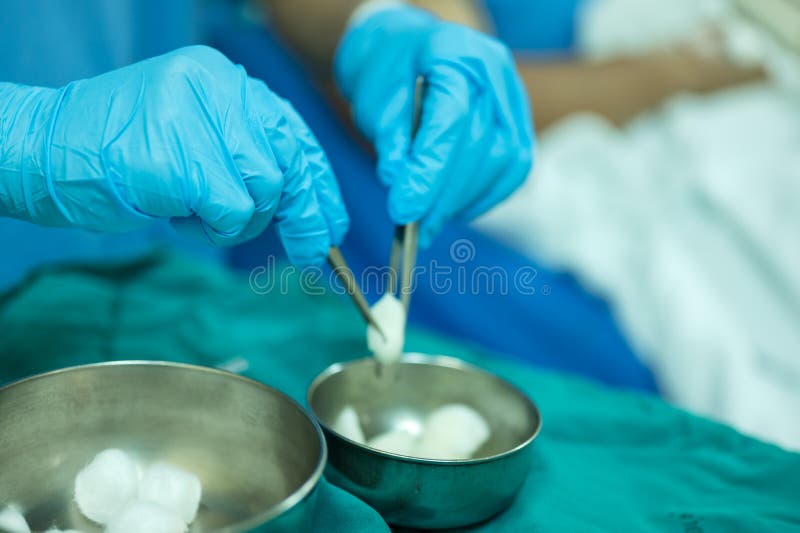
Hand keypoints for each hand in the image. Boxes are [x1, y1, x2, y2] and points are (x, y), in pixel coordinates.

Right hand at [0, 45, 347, 265]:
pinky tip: (179, 215)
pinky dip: (211, 228)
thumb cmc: (124, 151)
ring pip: (263, 188)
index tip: (331, 223)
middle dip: (302, 213)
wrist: (48, 149)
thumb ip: (249, 155)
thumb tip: (311, 208)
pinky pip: (230, 211)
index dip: (320, 184)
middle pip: (288, 161)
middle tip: (310, 250)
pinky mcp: (178, 156)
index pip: (294, 133)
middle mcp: (217, 86)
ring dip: (240, 221)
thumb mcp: (197, 137)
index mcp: (224, 79)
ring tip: (198, 213)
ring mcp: (196, 117)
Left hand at [335, 4, 533, 245]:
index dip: (429, 171)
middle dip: (445, 195)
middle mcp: (494, 71)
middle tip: (413, 228)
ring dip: (466, 200)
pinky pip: (515, 167)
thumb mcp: (374, 97)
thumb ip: (388, 136)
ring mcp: (514, 95)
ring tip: (430, 223)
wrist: (411, 52)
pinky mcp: (520, 122)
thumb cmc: (390, 74)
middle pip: (482, 143)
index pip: (452, 120)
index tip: (403, 211)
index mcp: (454, 52)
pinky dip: (486, 196)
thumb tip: (398, 181)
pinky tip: (456, 210)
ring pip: (505, 159)